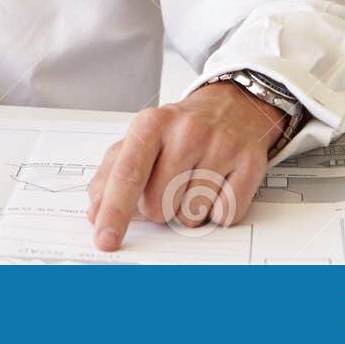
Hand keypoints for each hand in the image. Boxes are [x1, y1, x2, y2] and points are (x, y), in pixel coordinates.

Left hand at [85, 82, 286, 251]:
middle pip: (158, 205)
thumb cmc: (181, 128)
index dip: (114, 211)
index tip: (105, 238)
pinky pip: (224, 217)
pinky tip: (217, 186)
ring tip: (194, 181)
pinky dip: (217, 212)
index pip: (128, 174)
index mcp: (152, 123)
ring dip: (188, 212)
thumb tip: (94, 212)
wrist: (234, 105)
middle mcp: (188, 132)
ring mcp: (222, 147)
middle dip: (158, 207)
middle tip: (169, 183)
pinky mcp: (250, 165)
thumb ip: (112, 174)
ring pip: (191, 217)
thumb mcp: (141, 139)